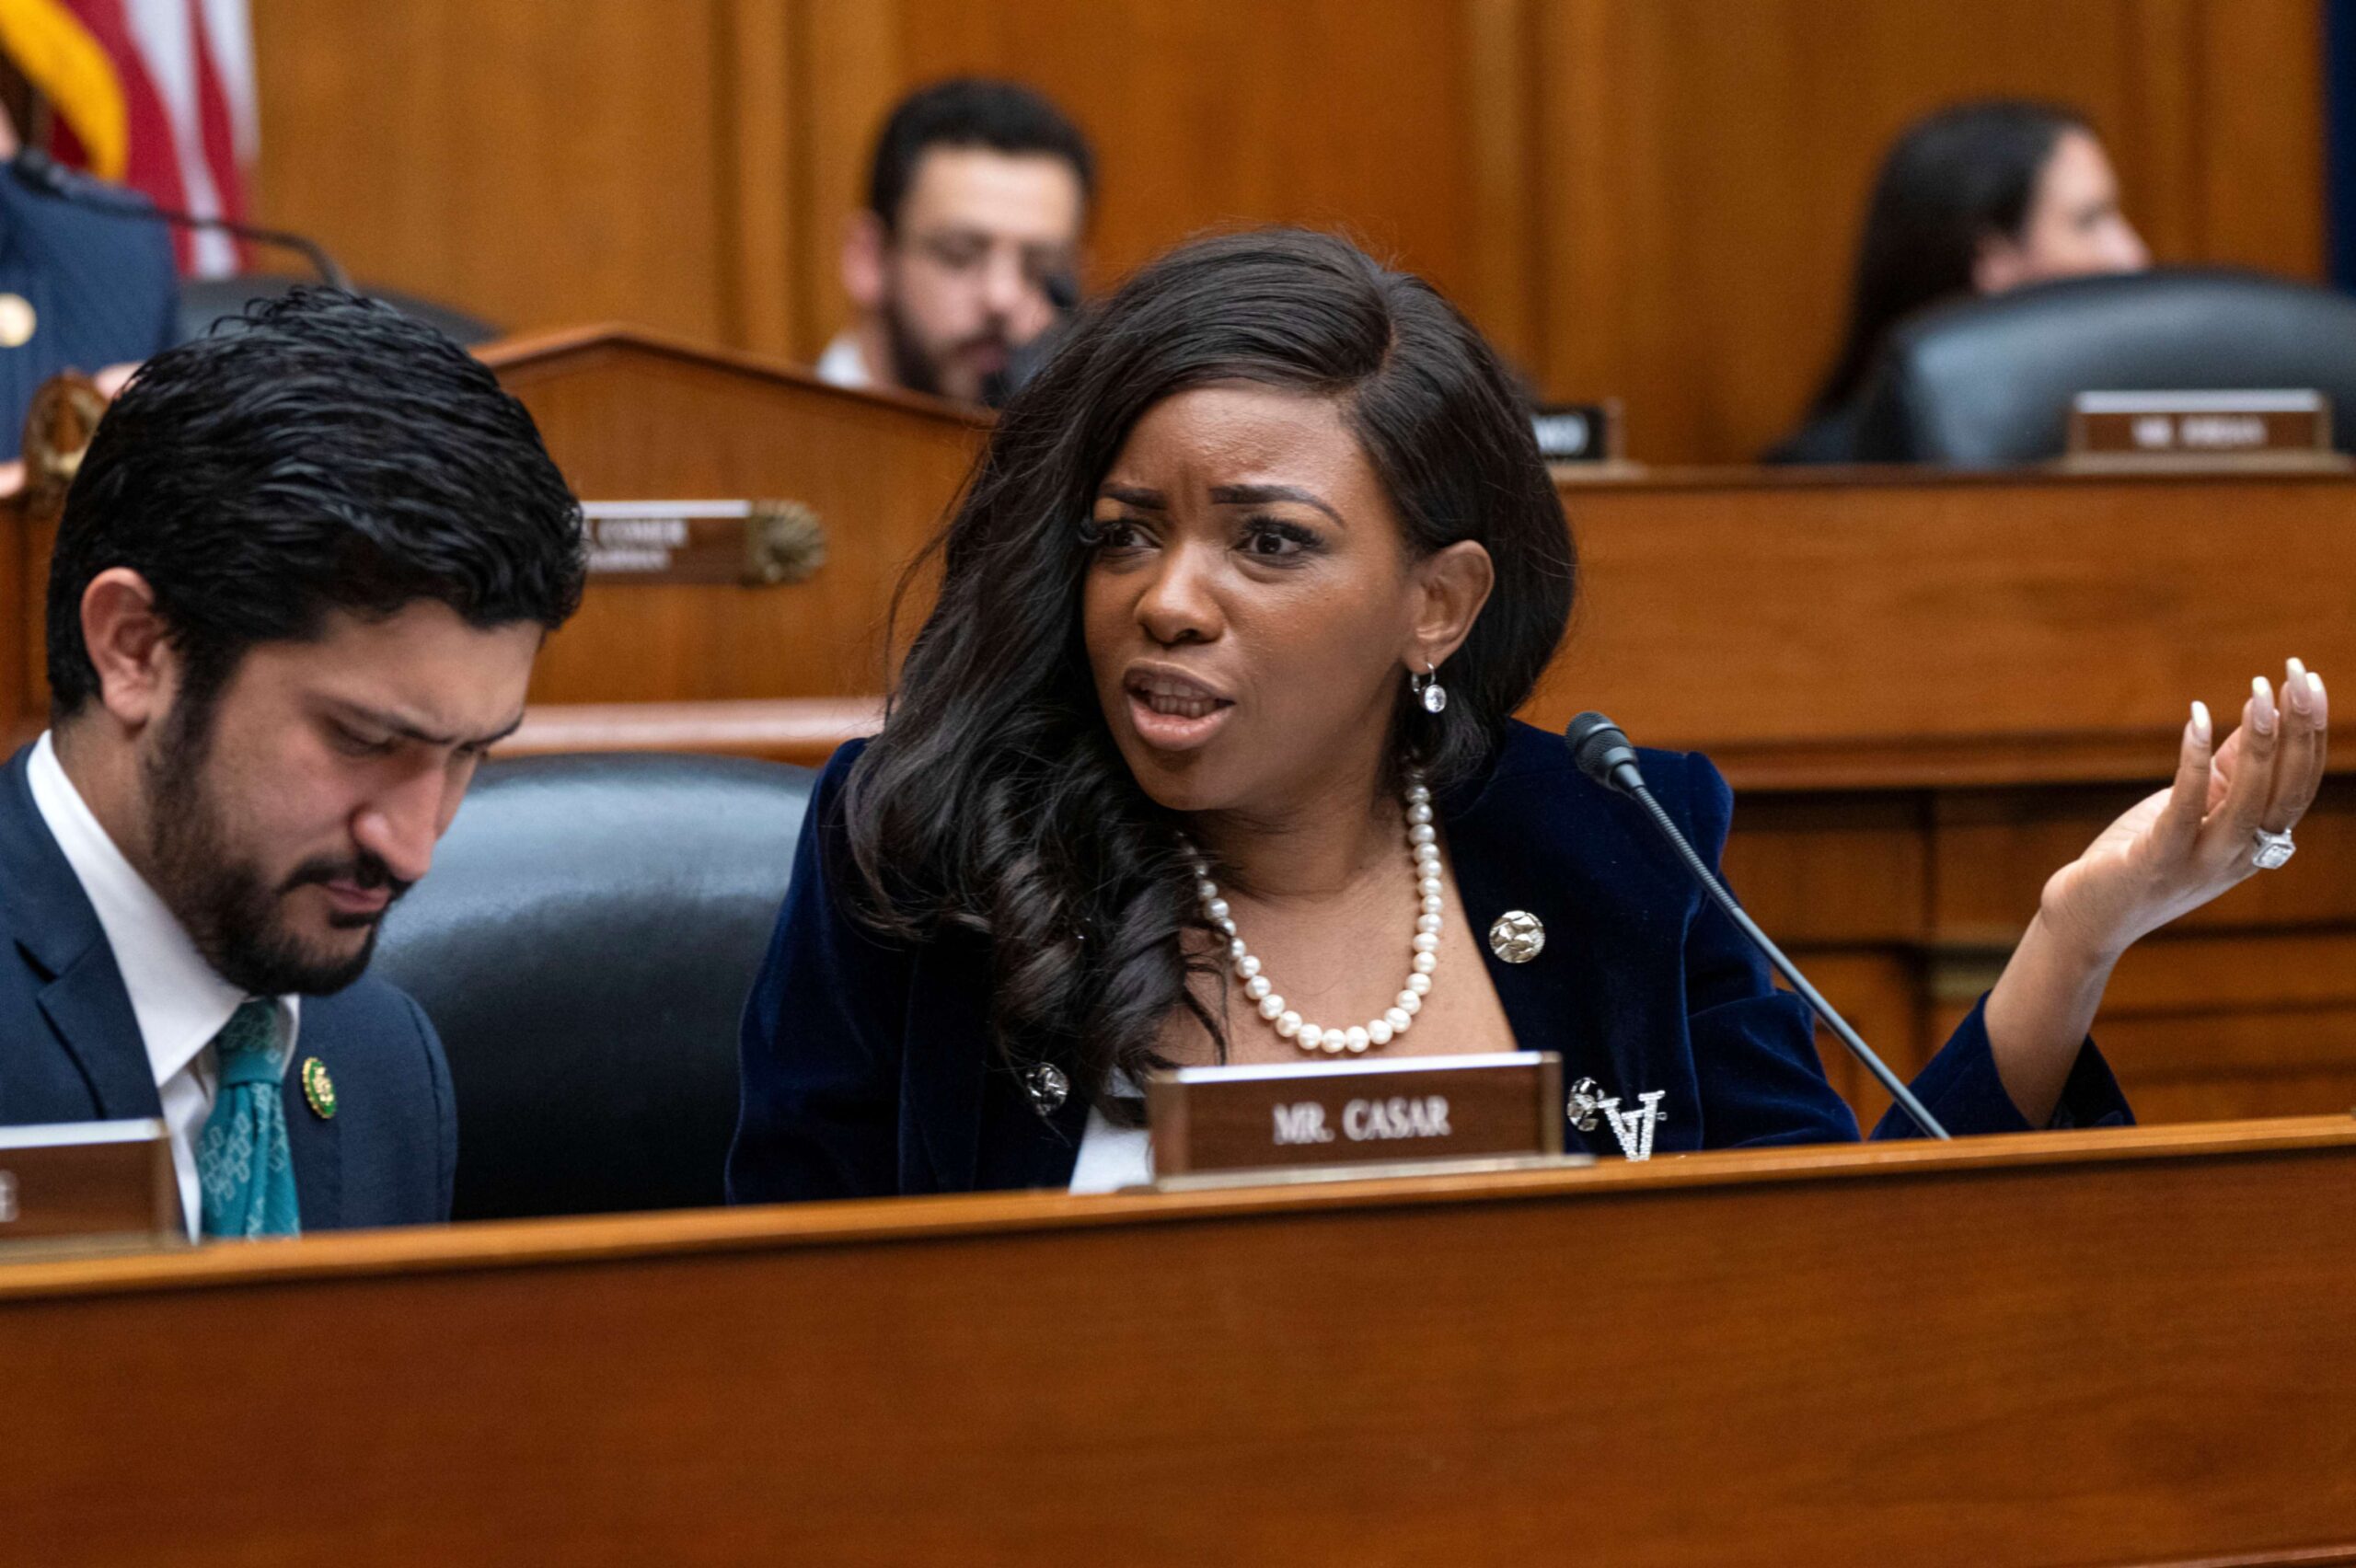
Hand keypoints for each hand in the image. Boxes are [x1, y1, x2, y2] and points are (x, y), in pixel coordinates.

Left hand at [2039, 659, 2328, 962]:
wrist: (2089, 920)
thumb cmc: (2141, 858)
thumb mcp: (2194, 810)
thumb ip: (2226, 773)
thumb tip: (2260, 719)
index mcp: (2256, 843)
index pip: (2299, 784)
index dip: (2310, 733)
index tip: (2309, 681)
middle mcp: (2240, 857)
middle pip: (2286, 790)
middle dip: (2299, 729)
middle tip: (2297, 673)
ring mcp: (2200, 863)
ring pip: (2247, 801)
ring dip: (2259, 744)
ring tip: (2259, 692)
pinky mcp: (2157, 862)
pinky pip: (2184, 807)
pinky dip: (2192, 761)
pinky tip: (2197, 719)